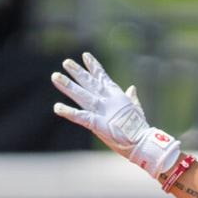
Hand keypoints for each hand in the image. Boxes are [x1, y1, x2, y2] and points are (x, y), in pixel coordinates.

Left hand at [51, 52, 181, 177]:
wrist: (142, 141)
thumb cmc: (140, 127)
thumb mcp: (136, 109)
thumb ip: (132, 97)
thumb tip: (132, 88)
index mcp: (117, 96)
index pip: (103, 77)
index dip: (94, 67)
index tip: (85, 55)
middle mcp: (107, 100)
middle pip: (89, 83)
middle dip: (77, 72)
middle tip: (66, 62)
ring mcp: (101, 111)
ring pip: (81, 95)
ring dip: (68, 86)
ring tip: (55, 76)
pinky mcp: (97, 123)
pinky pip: (80, 117)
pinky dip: (68, 112)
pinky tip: (57, 107)